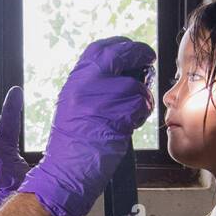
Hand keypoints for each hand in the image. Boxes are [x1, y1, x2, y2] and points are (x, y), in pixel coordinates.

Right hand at [17, 38, 155, 215]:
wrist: (66, 170)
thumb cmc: (73, 143)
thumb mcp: (74, 104)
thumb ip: (93, 85)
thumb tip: (122, 71)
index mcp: (75, 81)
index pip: (100, 49)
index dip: (121, 45)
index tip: (134, 50)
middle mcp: (85, 85)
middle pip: (120, 55)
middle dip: (139, 54)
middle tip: (149, 60)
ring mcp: (100, 100)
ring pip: (135, 86)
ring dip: (142, 97)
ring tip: (133, 112)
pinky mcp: (115, 117)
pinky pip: (140, 106)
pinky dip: (141, 114)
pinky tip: (131, 124)